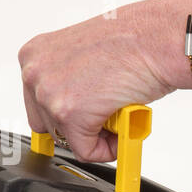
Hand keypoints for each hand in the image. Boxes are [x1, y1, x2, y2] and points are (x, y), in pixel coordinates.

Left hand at [18, 0, 183, 161]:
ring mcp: (49, 95)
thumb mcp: (86, 55)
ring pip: (68, 139)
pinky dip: (109, 149)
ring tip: (119, 113)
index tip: (83, 115)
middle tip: (106, 114)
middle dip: (79, 127)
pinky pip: (87, 151)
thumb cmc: (133, 41)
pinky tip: (124, 125)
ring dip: (97, 135)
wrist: (155, 39)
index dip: (65, 113)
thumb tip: (75, 103)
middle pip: (48, 124)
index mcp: (36, 54)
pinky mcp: (70, 116)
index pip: (36, 101)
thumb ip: (70, 79)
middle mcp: (35, 73)